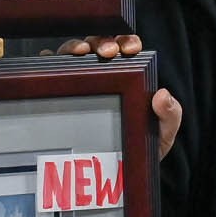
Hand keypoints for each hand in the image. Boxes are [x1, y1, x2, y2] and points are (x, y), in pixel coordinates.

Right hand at [56, 36, 181, 159]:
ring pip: (71, 54)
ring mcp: (78, 84)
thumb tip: (162, 94)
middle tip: (107, 53)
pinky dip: (45, 62)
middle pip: (95, 45)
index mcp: (128, 76)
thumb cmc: (140, 147)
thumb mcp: (162, 133)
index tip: (129, 49)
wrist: (118, 174)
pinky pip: (48, 74)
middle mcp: (101, 75)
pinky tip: (47, 62)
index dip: (126, 41)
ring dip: (75, 46)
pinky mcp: (60, 96)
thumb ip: (170, 115)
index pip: (125, 48)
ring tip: (81, 53)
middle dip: (100, 41)